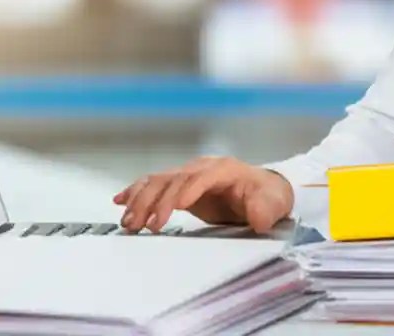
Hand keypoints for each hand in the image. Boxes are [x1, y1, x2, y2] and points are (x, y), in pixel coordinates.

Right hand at [112, 156, 294, 233]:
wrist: (264, 190)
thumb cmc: (267, 195)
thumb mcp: (273, 203)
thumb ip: (265, 209)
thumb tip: (257, 218)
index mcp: (225, 170)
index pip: (202, 177)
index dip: (188, 190)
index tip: (176, 206)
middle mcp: (202, 169)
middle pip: (173, 179)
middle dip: (156, 200)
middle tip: (142, 224)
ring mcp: (189, 175)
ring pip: (158, 182)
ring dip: (140, 199)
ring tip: (128, 221)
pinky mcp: (180, 186)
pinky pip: (153, 185)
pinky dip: (135, 191)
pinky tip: (120, 201)